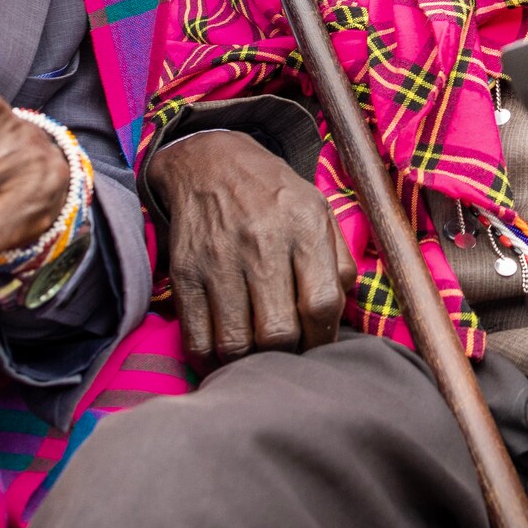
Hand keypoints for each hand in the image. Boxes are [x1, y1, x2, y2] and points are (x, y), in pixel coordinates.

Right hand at [151, 129, 355, 366]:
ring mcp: (219, 261)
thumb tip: (341, 314)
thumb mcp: (320, 210)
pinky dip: (211, 360)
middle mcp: (262, 244)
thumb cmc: (276, 196)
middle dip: (288, 355)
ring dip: (250, 363)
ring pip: (236, 343)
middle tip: (289, 354)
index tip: (320, 346)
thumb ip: (339, 261)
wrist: (211, 164)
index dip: (325, 339)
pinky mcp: (185, 273)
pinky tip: (225, 357)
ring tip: (259, 358)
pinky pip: (196, 337)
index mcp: (304, 227)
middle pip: (278, 332)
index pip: (322, 303)